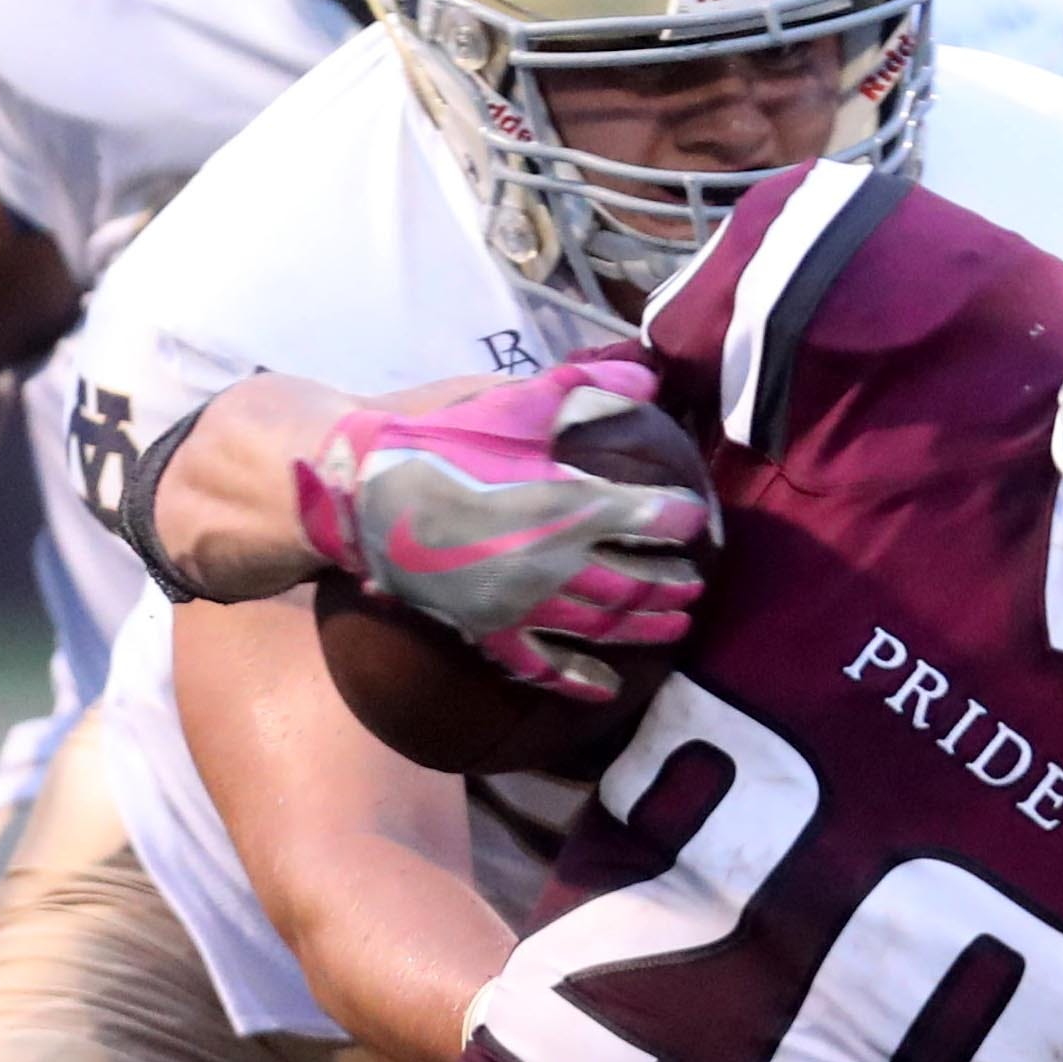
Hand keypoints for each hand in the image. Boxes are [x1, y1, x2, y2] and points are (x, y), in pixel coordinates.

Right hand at [293, 358, 707, 701]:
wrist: (365, 489)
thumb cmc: (444, 440)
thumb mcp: (517, 403)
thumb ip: (587, 388)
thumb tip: (649, 373)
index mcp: (572, 505)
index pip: (652, 518)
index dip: (682, 519)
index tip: (698, 518)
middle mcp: (558, 564)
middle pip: (637, 581)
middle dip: (673, 582)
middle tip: (696, 581)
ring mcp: (524, 605)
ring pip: (604, 625)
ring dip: (648, 627)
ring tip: (679, 625)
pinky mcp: (489, 631)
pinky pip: (543, 667)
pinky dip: (580, 680)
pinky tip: (609, 688)